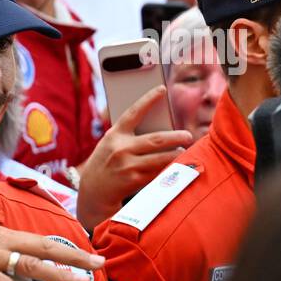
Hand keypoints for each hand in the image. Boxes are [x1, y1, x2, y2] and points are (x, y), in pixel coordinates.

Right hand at [0, 205, 102, 280]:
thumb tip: (9, 258)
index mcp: (3, 233)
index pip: (42, 240)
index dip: (66, 248)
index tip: (89, 255)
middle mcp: (2, 241)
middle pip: (46, 248)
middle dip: (75, 257)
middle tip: (99, 264)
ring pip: (32, 265)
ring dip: (58, 274)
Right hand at [76, 85, 193, 230]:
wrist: (93, 191)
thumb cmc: (106, 163)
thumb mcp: (110, 144)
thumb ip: (128, 136)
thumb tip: (159, 128)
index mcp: (114, 135)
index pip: (133, 113)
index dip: (148, 99)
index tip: (162, 89)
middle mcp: (120, 148)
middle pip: (156, 139)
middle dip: (176, 137)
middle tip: (187, 136)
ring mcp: (127, 165)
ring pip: (161, 158)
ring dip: (176, 154)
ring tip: (184, 151)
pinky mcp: (134, 180)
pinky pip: (157, 172)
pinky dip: (168, 168)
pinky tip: (175, 166)